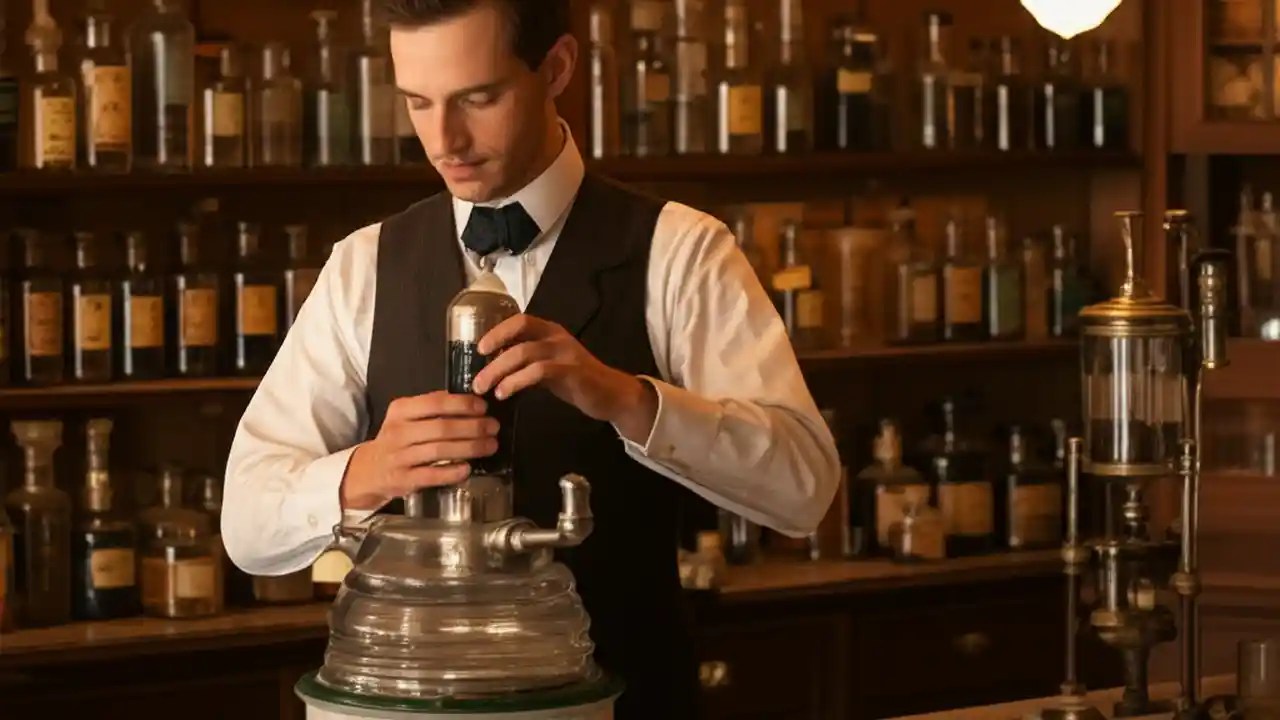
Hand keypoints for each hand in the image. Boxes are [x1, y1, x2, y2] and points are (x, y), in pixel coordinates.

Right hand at [340, 392, 498, 510]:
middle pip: (441, 427)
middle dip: (473, 427)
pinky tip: (468, 468)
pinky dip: (452, 472)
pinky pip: (432, 475)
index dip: (462, 404)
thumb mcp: (406, 417)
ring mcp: (400, 457)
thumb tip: (471, 402)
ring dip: (470, 448)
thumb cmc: (397, 440)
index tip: (483, 408)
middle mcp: (398, 432)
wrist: (368, 470)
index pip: (435, 402)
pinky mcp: (403, 480)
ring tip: (490, 446)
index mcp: (401, 410)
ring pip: (439, 451)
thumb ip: (432, 408)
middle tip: (494, 428)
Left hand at [471, 315, 657, 440]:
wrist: (612, 395)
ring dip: (500, 372)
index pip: (520, 321)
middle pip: (518, 338)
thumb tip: (494, 367)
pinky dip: (517, 382)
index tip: (480, 349)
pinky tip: (505, 394)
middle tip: (476, 380)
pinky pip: (538, 372)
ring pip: (524, 354)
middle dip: (493, 358)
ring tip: (486, 390)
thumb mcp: (549, 366)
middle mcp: (557, 337)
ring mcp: (566, 353)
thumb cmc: (577, 381)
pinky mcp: (572, 372)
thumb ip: (526, 362)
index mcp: (551, 331)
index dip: (497, 332)